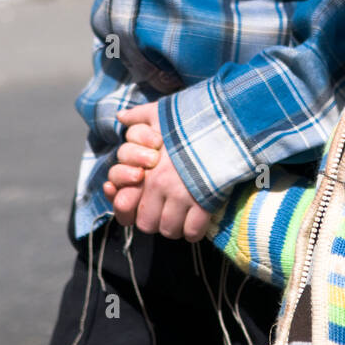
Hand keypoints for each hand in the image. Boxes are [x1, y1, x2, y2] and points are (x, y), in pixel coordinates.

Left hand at [104, 102, 210, 241]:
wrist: (224, 122)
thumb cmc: (189, 119)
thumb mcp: (160, 112)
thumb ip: (138, 117)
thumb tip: (121, 116)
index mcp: (145, 170)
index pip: (125, 205)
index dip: (130, 211)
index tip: (142, 207)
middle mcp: (159, 186)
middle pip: (147, 224)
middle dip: (154, 221)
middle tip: (164, 213)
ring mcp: (182, 196)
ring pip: (169, 230)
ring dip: (174, 227)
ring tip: (181, 217)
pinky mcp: (205, 203)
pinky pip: (193, 231)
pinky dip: (194, 231)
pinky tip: (197, 222)